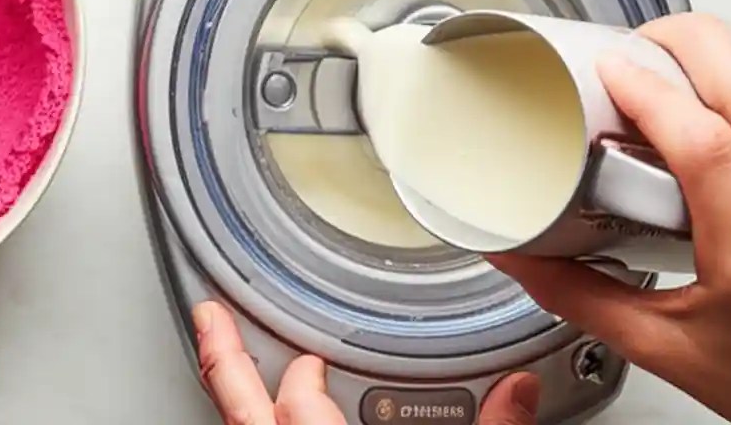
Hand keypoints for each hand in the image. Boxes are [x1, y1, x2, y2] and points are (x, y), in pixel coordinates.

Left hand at [191, 301, 539, 423]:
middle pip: (237, 403)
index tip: (312, 356)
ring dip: (236, 396)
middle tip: (210, 316)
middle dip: (224, 356)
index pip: (301, 399)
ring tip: (227, 365)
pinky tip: (261, 417)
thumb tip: (520, 391)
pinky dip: (251, 424)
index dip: (305, 372)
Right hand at [491, 13, 730, 423]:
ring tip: (669, 68)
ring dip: (720, 56)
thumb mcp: (664, 348)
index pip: (707, 145)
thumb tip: (517, 255)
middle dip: (688, 40)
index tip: (608, 67)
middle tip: (636, 46)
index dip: (652, 92)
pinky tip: (716, 96)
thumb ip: (582, 297)